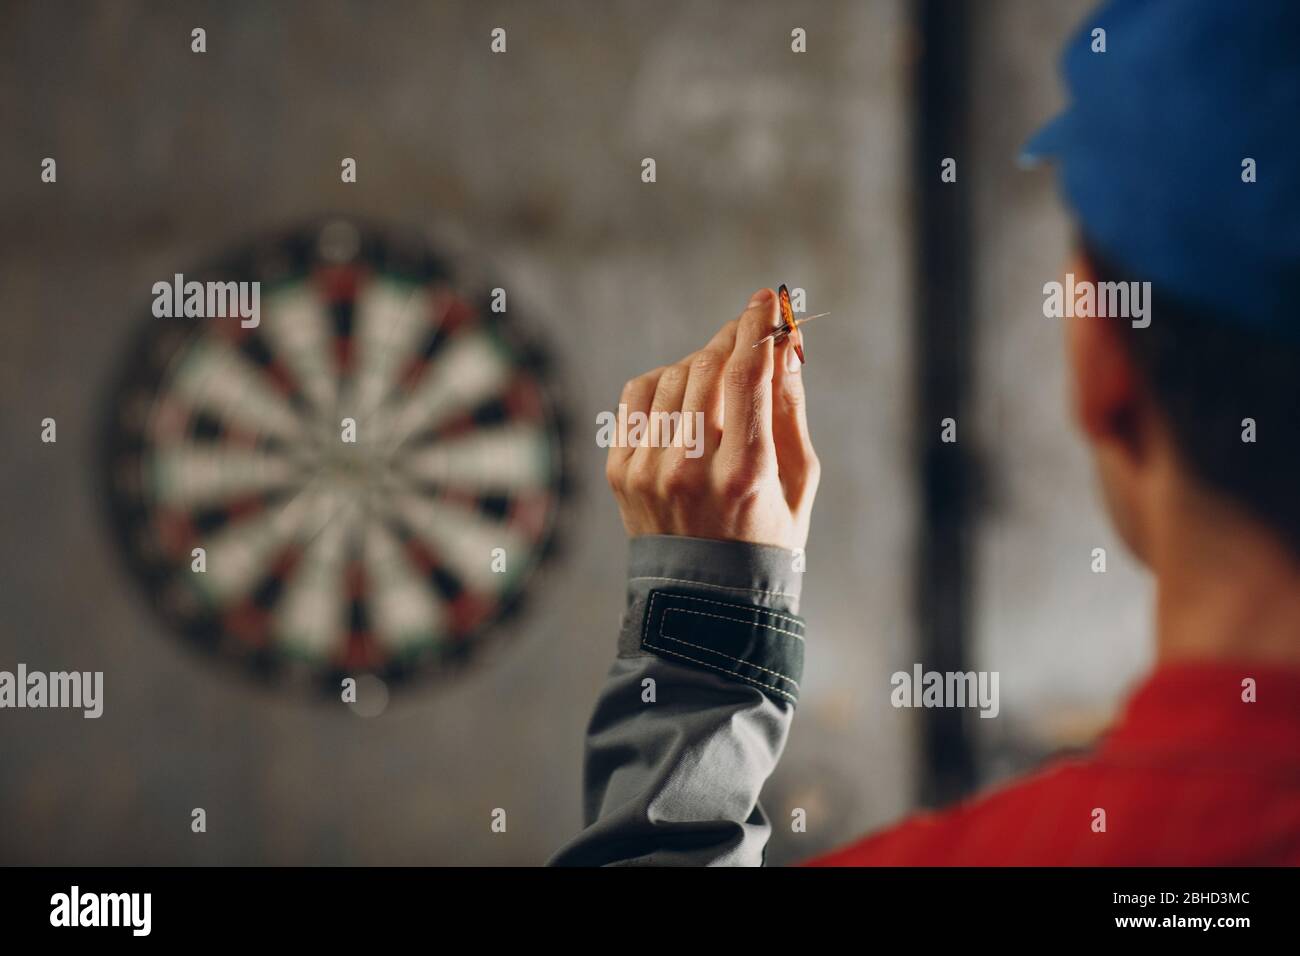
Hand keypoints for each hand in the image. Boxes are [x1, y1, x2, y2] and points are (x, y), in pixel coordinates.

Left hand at [606, 288, 819, 550]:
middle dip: (730, 341)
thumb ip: (789, 408)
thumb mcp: (799, 480)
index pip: (747, 375)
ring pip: (670, 378)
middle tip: (748, 334)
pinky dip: (661, 385)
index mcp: (744, 475)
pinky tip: (682, 399)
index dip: (758, 327)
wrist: (706, 600)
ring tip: (719, 379)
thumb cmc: (767, 536)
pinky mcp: (620, 473)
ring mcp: (648, 472)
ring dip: (698, 364)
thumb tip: (785, 345)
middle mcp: (690, 470)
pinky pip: (636, 398)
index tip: (766, 301)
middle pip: (706, 369)